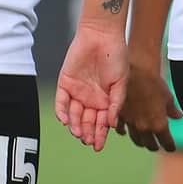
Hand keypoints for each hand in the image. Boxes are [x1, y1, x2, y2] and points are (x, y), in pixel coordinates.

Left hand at [56, 24, 129, 150]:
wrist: (102, 37)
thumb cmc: (117, 57)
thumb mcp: (121, 82)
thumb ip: (116, 103)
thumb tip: (111, 123)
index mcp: (106, 100)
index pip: (101, 123)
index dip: (100, 135)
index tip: (98, 146)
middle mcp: (90, 99)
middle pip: (86, 121)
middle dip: (87, 133)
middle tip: (88, 142)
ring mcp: (77, 92)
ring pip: (73, 115)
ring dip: (75, 125)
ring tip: (78, 134)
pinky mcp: (64, 84)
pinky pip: (61, 102)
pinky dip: (62, 112)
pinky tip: (66, 121)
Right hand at [116, 60, 181, 151]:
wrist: (135, 74)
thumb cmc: (154, 84)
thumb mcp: (168, 98)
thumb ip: (172, 110)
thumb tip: (179, 116)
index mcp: (159, 125)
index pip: (166, 143)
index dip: (170, 146)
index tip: (171, 148)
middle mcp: (144, 128)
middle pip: (150, 145)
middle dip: (155, 145)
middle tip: (158, 144)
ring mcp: (131, 124)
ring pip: (137, 140)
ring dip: (142, 141)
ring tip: (145, 140)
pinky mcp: (120, 118)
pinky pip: (122, 130)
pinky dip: (125, 132)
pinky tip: (127, 131)